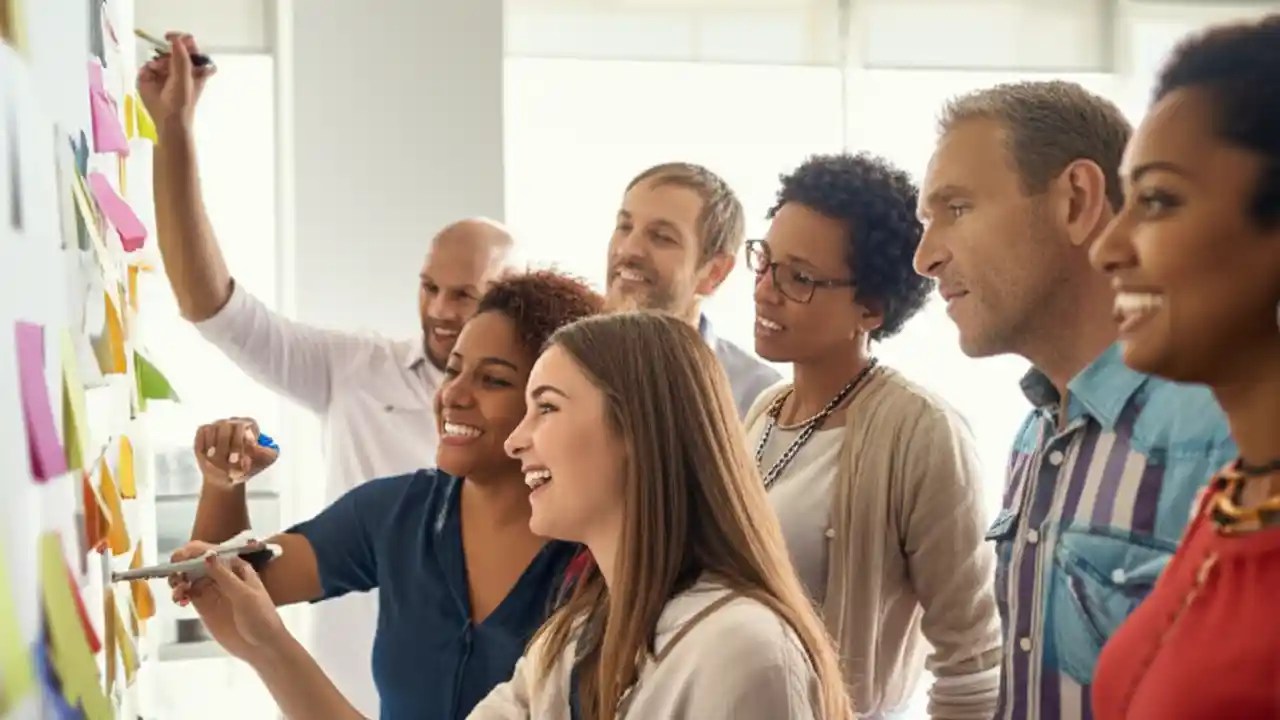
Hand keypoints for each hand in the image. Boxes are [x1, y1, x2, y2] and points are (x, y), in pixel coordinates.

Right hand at [136, 32, 215, 128]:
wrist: (167, 119)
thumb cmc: (181, 101)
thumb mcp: (184, 78)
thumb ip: (181, 58)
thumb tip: (177, 38)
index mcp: (194, 68)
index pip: (190, 47)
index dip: (184, 40)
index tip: (174, 37)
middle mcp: (179, 68)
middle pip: (172, 51)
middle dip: (168, 54)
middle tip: (166, 61)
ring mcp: (164, 72)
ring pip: (158, 58)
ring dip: (158, 62)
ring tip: (158, 71)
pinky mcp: (150, 77)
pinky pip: (147, 66)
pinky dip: (148, 70)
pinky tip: (150, 76)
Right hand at [170, 541, 287, 661]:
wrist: (262, 646)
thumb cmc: (261, 617)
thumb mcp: (244, 595)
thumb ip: (224, 576)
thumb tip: (207, 555)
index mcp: (236, 567)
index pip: (212, 552)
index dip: (194, 551)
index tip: (179, 557)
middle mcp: (222, 575)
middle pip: (196, 562)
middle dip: (182, 564)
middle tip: (174, 574)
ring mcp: (212, 590)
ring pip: (189, 577)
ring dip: (178, 579)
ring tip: (178, 591)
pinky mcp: (205, 606)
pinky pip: (188, 594)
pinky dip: (180, 593)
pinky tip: (180, 600)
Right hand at [195, 417, 278, 486]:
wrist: (226, 477)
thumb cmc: (246, 466)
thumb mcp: (264, 461)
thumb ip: (267, 453)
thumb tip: (257, 448)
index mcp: (250, 425)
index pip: (249, 425)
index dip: (248, 439)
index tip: (248, 453)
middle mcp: (233, 423)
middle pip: (231, 427)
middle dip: (233, 446)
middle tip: (233, 461)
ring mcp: (217, 426)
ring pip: (215, 430)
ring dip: (218, 448)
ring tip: (219, 462)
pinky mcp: (204, 432)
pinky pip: (203, 434)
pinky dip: (205, 446)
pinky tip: (208, 456)